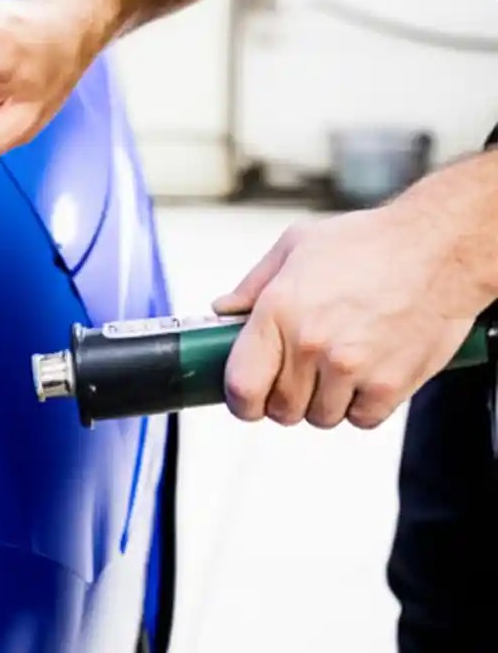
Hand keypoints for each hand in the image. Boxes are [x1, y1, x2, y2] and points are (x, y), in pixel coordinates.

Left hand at [213, 204, 491, 429]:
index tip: (249, 399)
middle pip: (281, 409)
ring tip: (340, 368)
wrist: (439, 248)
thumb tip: (223, 310)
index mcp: (277, 312)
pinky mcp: (389, 385)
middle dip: (287, 398)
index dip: (242, 401)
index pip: (241, 386)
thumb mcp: (296, 246)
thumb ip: (254, 285)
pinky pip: (361, 419)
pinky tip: (368, 375)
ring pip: (321, 417)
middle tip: (303, 375)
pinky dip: (363, 406)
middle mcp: (309, 344)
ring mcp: (350, 368)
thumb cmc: (369, 243)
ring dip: (326, 402)